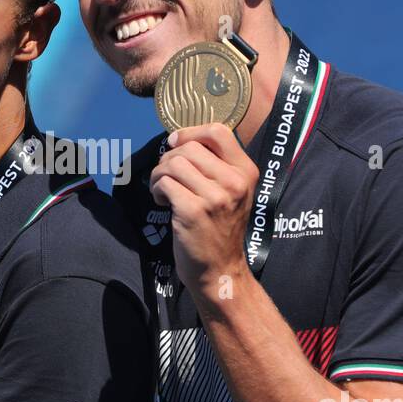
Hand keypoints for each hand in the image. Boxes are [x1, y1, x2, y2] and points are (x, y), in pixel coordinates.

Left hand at [149, 123, 258, 299]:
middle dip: (169, 158)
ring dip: (159, 174)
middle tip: (167, 177)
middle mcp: (234, 182)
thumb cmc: (220, 229)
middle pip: (190, 147)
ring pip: (173, 163)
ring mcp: (215, 197)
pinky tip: (162, 201)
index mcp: (246, 172)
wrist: (220, 269)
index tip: (175, 144)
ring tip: (163, 190)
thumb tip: (179, 138)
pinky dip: (156, 189)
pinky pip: (165, 183)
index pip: (218, 131)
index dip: (190, 132)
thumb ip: (216, 166)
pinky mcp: (193, 211)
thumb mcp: (232, 193)